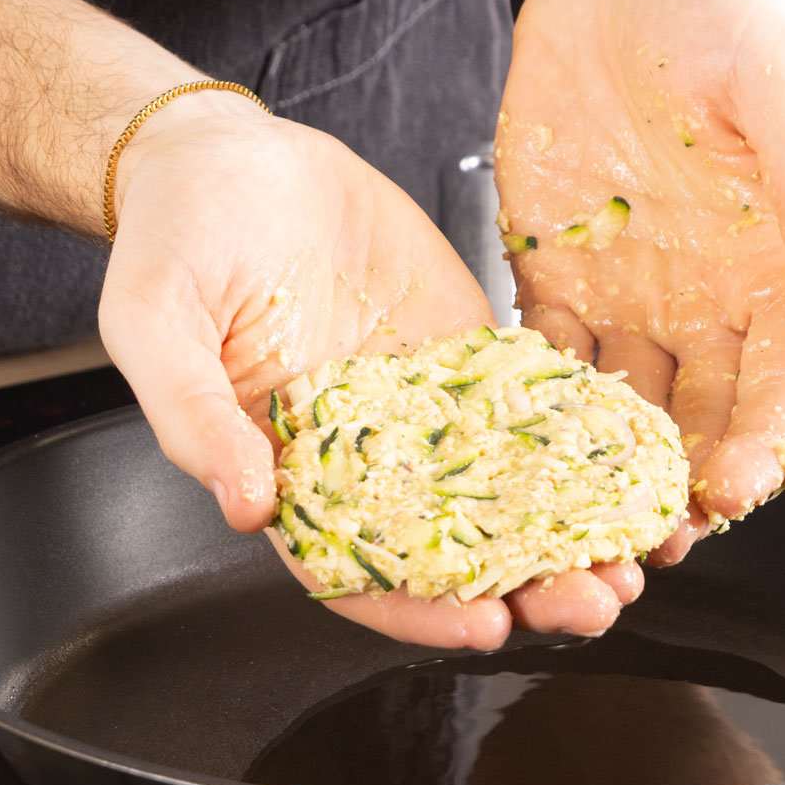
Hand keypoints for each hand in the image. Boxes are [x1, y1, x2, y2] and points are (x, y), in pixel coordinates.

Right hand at [97, 97, 645, 647]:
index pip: (358, 569)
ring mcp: (424, 404)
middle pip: (453, 545)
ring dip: (568, 529)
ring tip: (629, 551)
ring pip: (506, 488)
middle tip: (594, 600)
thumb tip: (245, 506)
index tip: (482, 626)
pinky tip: (629, 452)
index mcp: (289, 471)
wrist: (224, 157)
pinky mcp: (466, 348)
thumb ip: (194, 418)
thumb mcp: (155, 324)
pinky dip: (581, 435)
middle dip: (526, 584)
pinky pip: (532, 400)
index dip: (419, 608)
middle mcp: (366, 453)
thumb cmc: (173, 241)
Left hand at [494, 0, 784, 561]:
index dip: (768, 438)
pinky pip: (545, 358)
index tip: (739, 487)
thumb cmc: (716, 11)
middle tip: (654, 545)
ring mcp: (629, 296)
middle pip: (705, 417)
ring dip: (607, 472)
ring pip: (625, 410)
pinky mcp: (553, 276)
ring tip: (581, 530)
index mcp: (777, 266)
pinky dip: (535, 408)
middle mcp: (706, 300)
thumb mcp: (778, 87)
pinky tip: (515, 451)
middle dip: (683, 486)